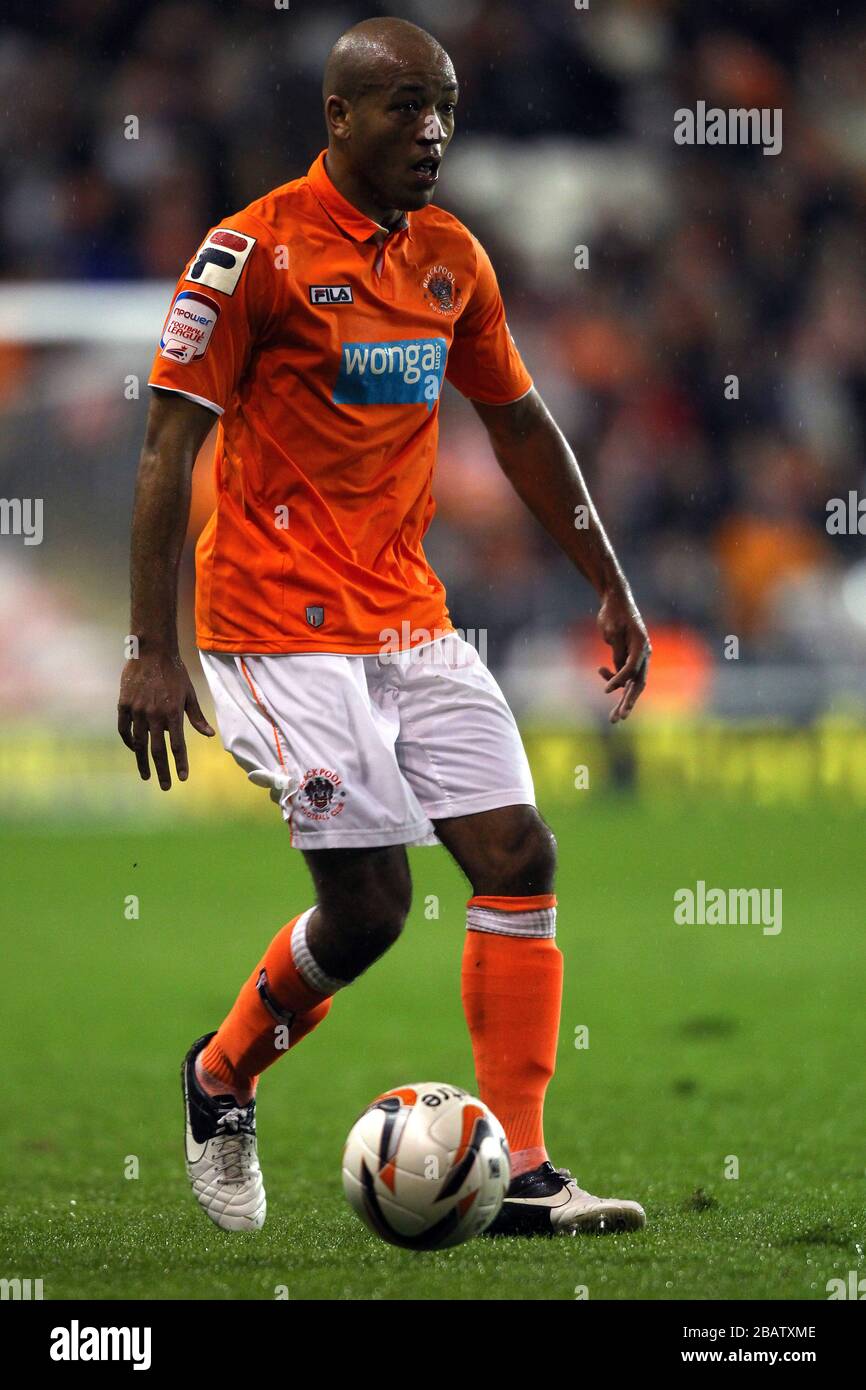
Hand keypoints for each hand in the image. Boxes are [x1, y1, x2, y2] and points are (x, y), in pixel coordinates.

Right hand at [118, 650, 213, 788]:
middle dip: (162, 771)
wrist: (152, 651)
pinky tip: (134, 750)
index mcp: (172, 713)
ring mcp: (137, 711)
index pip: (177, 746)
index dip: (180, 763)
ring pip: (139, 743)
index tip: (183, 778)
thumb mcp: (190, 694)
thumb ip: (197, 717)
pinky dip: (129, 741)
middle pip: (158, 750)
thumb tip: (209, 735)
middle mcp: (154, 715)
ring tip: (146, 774)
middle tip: (165, 787)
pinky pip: (124, 729)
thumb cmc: (174, 672)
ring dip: (143, 761)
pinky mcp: (124, 705)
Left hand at [596, 588, 650, 723]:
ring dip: (622, 699)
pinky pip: (623, 674)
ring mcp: (638, 657)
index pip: (633, 669)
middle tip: (619, 718)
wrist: (615, 600)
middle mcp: (644, 654)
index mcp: (642, 645)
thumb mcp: (612, 631)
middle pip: (638, 683)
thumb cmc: (614, 613)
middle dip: (628, 702)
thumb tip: (619, 672)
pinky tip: (600, 670)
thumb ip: (617, 652)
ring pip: (632, 684)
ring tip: (613, 718)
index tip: (605, 690)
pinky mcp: (629, 658)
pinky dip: (613, 678)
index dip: (619, 680)